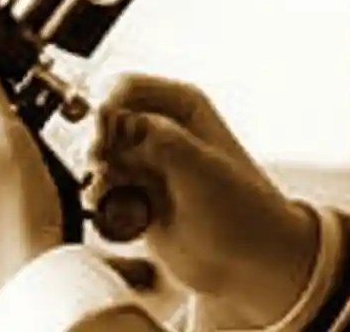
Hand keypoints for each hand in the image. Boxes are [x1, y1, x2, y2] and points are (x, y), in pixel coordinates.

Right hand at [89, 75, 318, 327]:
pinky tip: (126, 219)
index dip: (108, 110)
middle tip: (108, 173)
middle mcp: (162, 129)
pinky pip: (102, 189)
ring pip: (99, 156)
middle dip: (99, 147)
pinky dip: (104, 202)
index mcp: (182, 106)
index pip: (125, 87)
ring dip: (100, 178)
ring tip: (120, 200)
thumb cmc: (243, 210)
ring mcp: (147, 162)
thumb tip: (113, 119)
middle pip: (104, 120)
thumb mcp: (202, 166)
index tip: (106, 141)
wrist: (251, 262)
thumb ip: (157, 138)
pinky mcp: (137, 194)